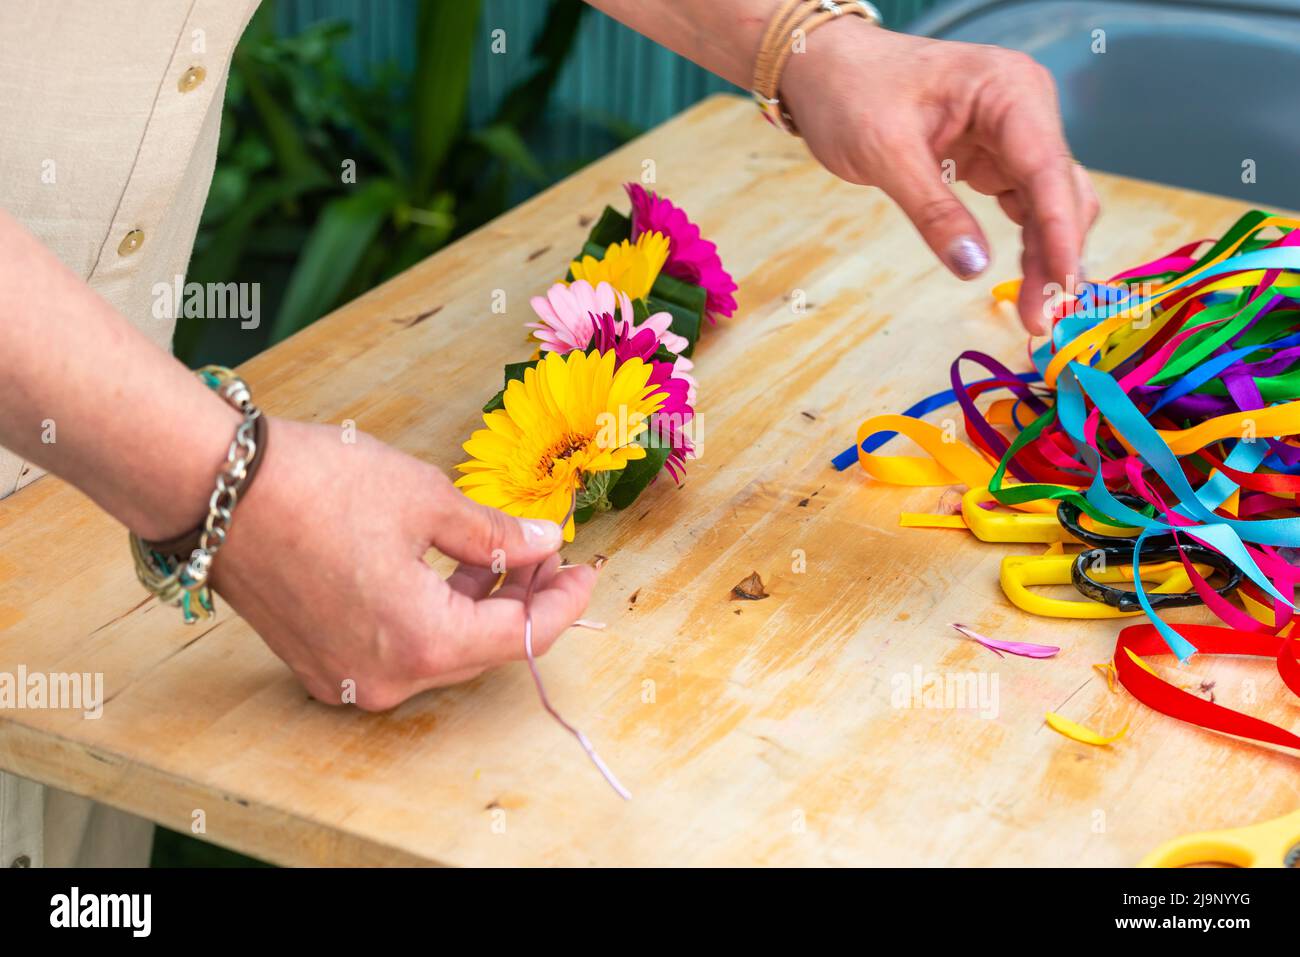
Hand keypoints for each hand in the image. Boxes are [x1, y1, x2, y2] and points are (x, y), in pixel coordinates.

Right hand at [209, 419, 597, 709]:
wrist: (212, 488)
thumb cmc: (317, 487)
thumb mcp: (426, 499)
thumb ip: (494, 533)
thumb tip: (542, 542)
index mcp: (421, 643)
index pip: (522, 638)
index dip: (563, 602)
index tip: (586, 567)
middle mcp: (385, 679)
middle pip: (483, 650)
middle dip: (523, 602)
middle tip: (547, 551)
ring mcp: (348, 679)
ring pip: (441, 651)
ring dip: (479, 606)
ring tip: (501, 550)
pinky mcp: (321, 663)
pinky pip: (399, 649)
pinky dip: (433, 614)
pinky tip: (449, 568)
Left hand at [781, 22, 1098, 334]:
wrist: (825, 69)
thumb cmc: (851, 92)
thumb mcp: (885, 153)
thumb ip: (933, 211)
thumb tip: (974, 267)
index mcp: (1008, 89)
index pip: (1047, 169)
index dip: (1060, 232)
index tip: (1065, 285)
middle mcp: (1023, 107)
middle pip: (1058, 190)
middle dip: (1056, 253)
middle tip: (1043, 318)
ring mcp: (1012, 134)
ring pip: (1048, 203)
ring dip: (1045, 254)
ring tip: (1035, 312)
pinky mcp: (994, 158)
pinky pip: (1024, 204)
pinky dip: (1027, 242)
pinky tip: (1025, 281)